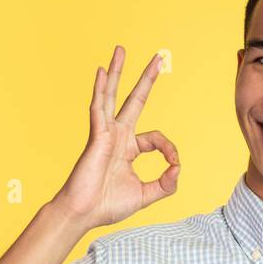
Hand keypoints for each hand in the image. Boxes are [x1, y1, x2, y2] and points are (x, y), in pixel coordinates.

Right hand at [51, 45, 180, 228]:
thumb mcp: (146, 195)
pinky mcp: (96, 137)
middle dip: (146, 79)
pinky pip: (98, 108)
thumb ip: (166, 184)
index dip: (170, 149)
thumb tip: (178, 168)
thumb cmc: (107, 205)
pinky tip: (102, 71)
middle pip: (135, 100)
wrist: (84, 213)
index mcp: (129, 148)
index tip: (174, 164)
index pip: (156, 138)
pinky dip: (100, 90)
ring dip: (118, 72)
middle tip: (159, 58)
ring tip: (121, 50)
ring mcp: (106, 134)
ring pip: (112, 96)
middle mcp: (118, 136)